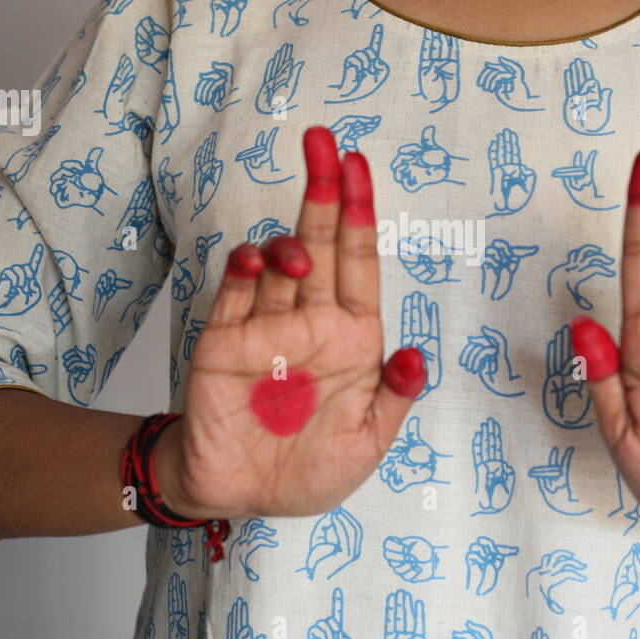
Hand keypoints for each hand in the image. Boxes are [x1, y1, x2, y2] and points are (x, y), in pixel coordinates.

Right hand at [160, 127, 425, 519]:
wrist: (238, 498)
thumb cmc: (308, 471)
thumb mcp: (366, 445)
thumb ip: (392, 400)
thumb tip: (415, 357)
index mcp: (354, 337)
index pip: (360, 261)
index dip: (360, 212)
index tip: (359, 163)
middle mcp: (312, 320)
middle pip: (321, 241)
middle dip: (323, 190)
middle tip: (322, 141)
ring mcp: (266, 326)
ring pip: (278, 262)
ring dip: (288, 244)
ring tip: (294, 256)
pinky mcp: (224, 341)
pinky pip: (235, 293)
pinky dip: (243, 269)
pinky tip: (254, 260)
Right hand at [486, 128, 535, 215]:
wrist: (508, 212)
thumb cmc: (518, 202)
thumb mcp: (528, 189)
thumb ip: (529, 179)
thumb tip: (528, 170)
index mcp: (515, 172)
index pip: (514, 155)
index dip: (513, 145)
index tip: (512, 136)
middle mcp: (507, 170)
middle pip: (507, 152)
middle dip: (507, 141)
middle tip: (507, 130)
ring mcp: (501, 172)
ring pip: (501, 155)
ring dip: (501, 144)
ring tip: (501, 133)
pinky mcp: (496, 175)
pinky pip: (494, 161)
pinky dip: (493, 153)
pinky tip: (493, 144)